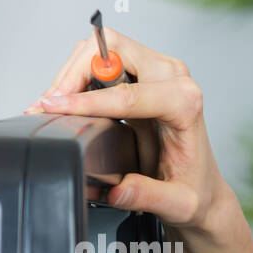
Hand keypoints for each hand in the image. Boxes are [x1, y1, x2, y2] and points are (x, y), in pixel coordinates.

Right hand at [24, 26, 232, 233]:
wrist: (203, 187)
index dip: (86, 101)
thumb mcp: (179, 203)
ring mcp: (157, 72)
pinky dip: (77, 76)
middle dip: (74, 73)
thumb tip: (116, 191)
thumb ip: (149, 196)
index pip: (128, 94)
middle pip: (112, 49)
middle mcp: (174, 79)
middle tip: (49, 104)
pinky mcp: (141, 76)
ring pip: (102, 49)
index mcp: (185, 104)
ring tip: (52, 104)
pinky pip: (101, 61)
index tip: (55, 108)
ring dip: (71, 73)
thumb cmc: (194, 189)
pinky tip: (65, 101)